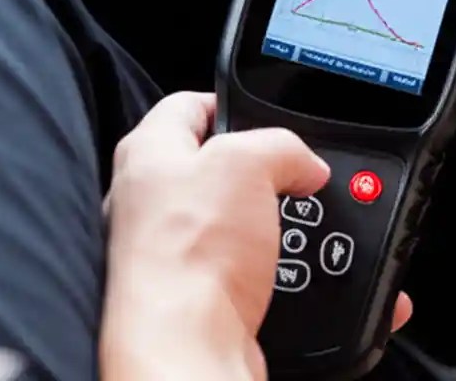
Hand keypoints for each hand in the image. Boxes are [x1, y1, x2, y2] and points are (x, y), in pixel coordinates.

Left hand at [100, 92, 411, 379]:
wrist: (186, 351)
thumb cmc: (191, 257)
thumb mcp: (248, 163)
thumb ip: (281, 146)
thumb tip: (304, 164)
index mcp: (148, 154)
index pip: (189, 106)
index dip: (233, 104)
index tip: (270, 118)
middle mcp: (149, 203)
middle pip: (219, 169)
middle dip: (268, 174)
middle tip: (301, 178)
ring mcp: (171, 255)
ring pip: (239, 226)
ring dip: (280, 229)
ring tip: (307, 232)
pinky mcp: (196, 299)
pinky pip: (249, 276)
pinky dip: (281, 276)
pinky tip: (302, 277)